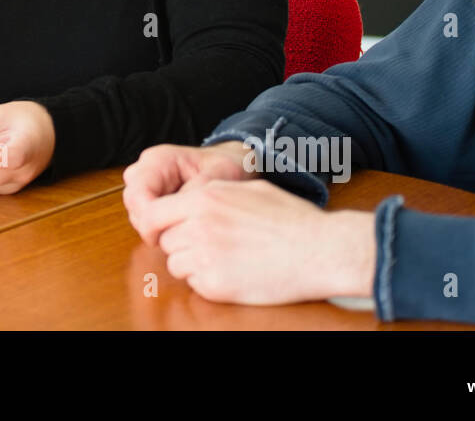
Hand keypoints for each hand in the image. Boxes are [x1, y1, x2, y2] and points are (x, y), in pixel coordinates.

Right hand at [124, 141, 253, 241]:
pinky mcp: (150, 195)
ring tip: (182, 231)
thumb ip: (198, 190)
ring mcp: (146, 182)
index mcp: (159, 160)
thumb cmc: (226, 166)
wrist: (232, 163)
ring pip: (135, 212)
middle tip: (177, 236)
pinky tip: (178, 228)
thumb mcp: (221, 175)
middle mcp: (147, 169)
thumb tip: (179, 209)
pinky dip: (158, 227)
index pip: (137, 193)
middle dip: (151, 224)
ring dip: (154, 227)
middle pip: (132, 204)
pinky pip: (144, 216)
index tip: (170, 232)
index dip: (149, 218)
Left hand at [146, 177, 375, 304]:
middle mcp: (199, 225)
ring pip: (176, 264)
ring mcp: (206, 256)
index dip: (156, 224)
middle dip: (180, 243)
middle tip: (207, 246)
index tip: (163, 231)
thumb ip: (216, 193)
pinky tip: (233, 273)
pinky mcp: (216, 285)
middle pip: (165, 239)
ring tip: (223, 260)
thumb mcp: (249, 190)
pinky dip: (207, 281)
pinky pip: (195, 284)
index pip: (153, 213)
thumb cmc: (292, 219)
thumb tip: (195, 198)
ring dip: (192, 264)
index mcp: (205, 198)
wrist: (320, 250)